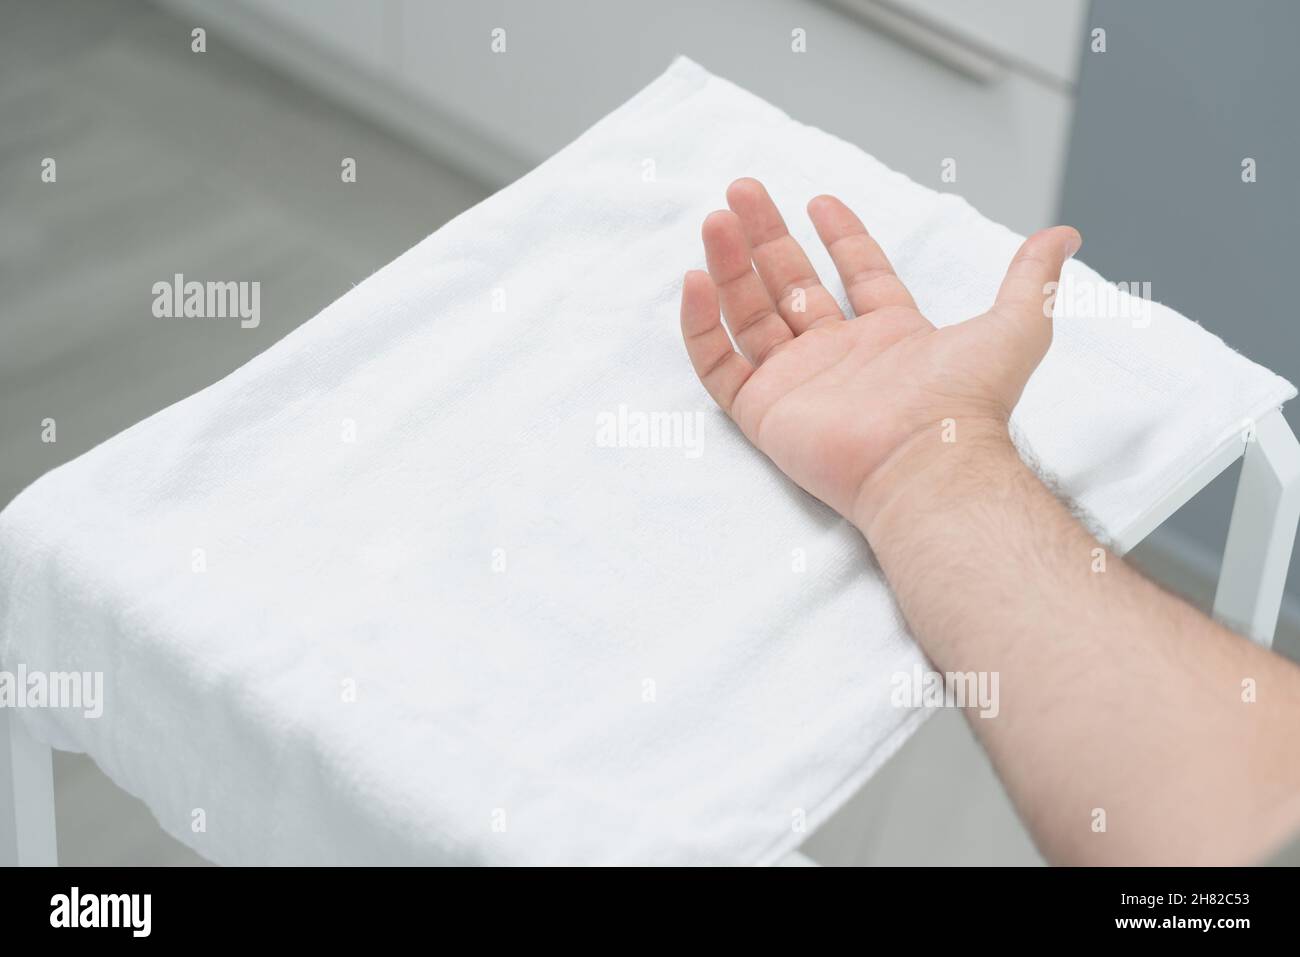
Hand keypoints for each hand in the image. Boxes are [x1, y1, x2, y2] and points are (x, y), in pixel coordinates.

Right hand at [679, 178, 1080, 536]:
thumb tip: (1064, 235)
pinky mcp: (762, 411)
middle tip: (743, 191)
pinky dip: (702, 325)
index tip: (819, 200)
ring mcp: (796, 382)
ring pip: (750, 314)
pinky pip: (720, 364)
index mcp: (888, 336)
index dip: (840, 237)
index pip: (856, 276)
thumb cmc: (967, 403)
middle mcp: (837, 356)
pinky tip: (695, 280)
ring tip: (717, 218)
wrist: (926, 461)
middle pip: (790, 283)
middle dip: (767, 236)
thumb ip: (1030, 279)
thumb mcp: (1012, 327)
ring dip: (731, 266)